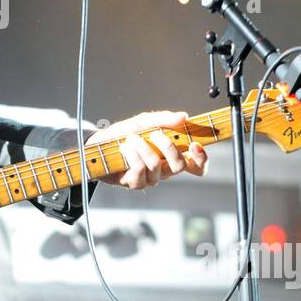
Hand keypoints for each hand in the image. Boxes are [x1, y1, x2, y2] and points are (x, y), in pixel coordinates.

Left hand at [84, 110, 207, 189]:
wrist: (98, 144)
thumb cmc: (123, 134)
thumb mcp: (144, 121)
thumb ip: (163, 119)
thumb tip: (183, 116)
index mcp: (171, 156)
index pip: (195, 165)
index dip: (202, 159)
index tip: (195, 145)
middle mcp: (163, 169)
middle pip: (180, 165)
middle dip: (168, 146)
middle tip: (154, 133)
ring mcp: (149, 178)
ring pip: (156, 165)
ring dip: (143, 147)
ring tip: (131, 138)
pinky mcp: (134, 183)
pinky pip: (139, 170)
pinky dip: (131, 154)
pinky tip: (124, 148)